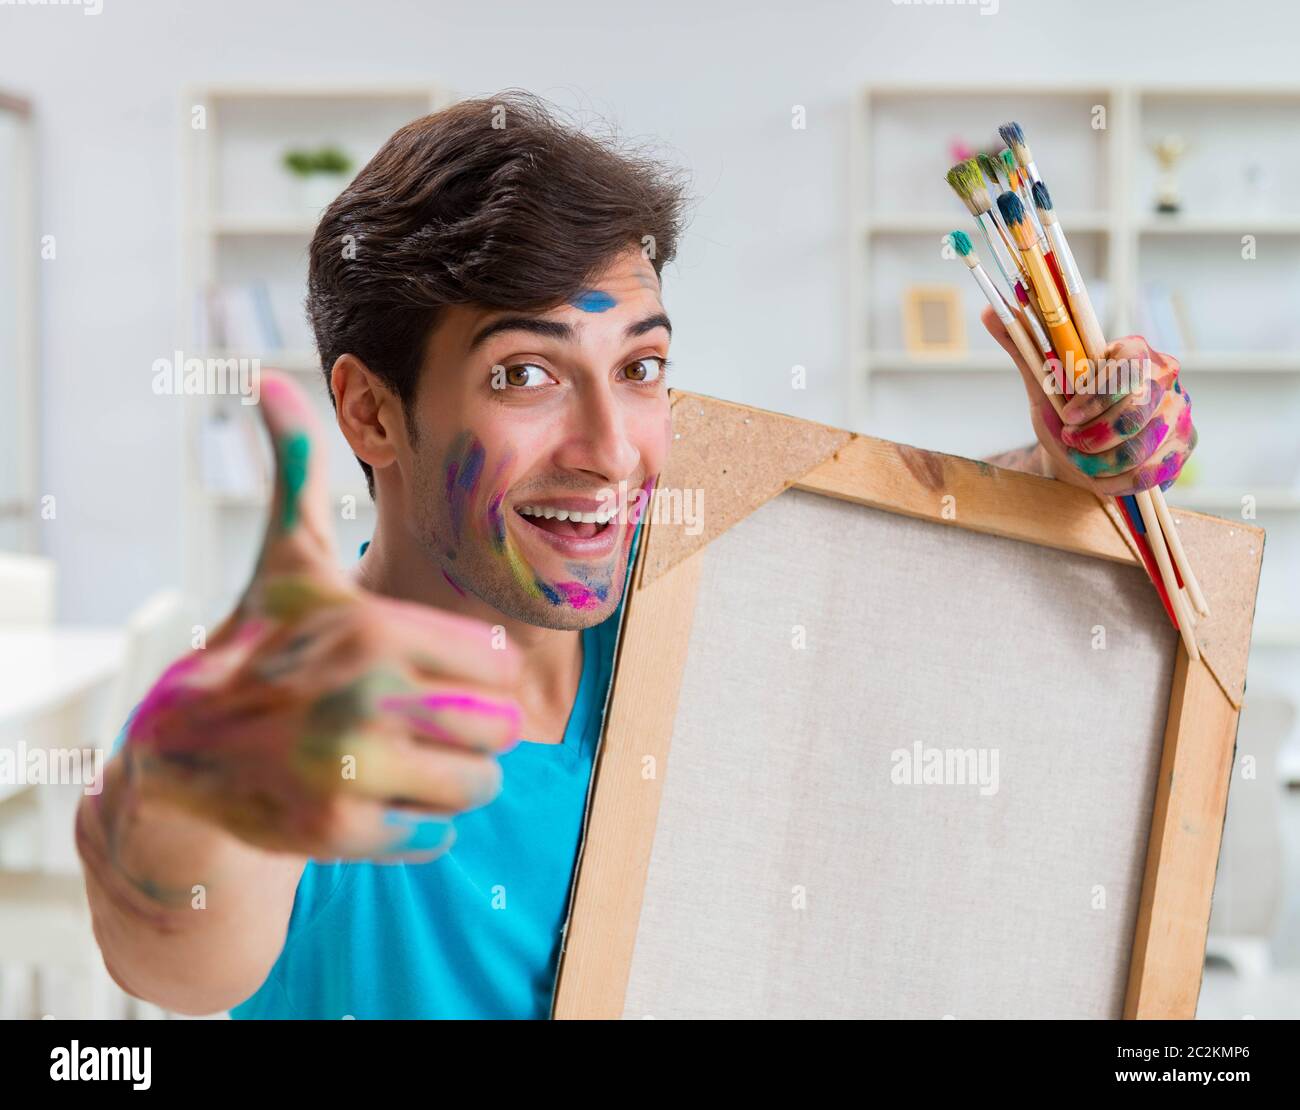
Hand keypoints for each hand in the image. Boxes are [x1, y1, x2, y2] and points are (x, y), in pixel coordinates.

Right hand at [119, 373, 520, 862]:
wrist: (184, 747)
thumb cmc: (259, 644)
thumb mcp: (288, 562)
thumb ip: (299, 475)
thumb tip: (267, 381)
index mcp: (375, 627)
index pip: (496, 664)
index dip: (471, 672)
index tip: (430, 672)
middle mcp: (367, 696)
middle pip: (498, 727)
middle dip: (469, 728)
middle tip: (420, 720)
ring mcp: (352, 767)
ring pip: (478, 784)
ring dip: (450, 777)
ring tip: (400, 756)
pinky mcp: (340, 830)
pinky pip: (436, 832)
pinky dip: (417, 820)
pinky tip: (375, 792)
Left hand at [982, 306, 1196, 496]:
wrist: (1083, 457)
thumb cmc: (1067, 416)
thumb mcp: (1043, 386)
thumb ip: (1023, 349)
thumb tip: (991, 310)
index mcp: (1134, 353)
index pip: (1129, 364)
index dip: (1097, 395)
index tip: (1067, 417)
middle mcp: (1165, 380)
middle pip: (1136, 411)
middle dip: (1094, 436)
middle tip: (1071, 441)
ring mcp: (1179, 414)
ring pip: (1140, 447)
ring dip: (1099, 463)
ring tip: (1081, 460)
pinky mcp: (1183, 448)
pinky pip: (1151, 472)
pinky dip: (1116, 482)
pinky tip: (1101, 478)